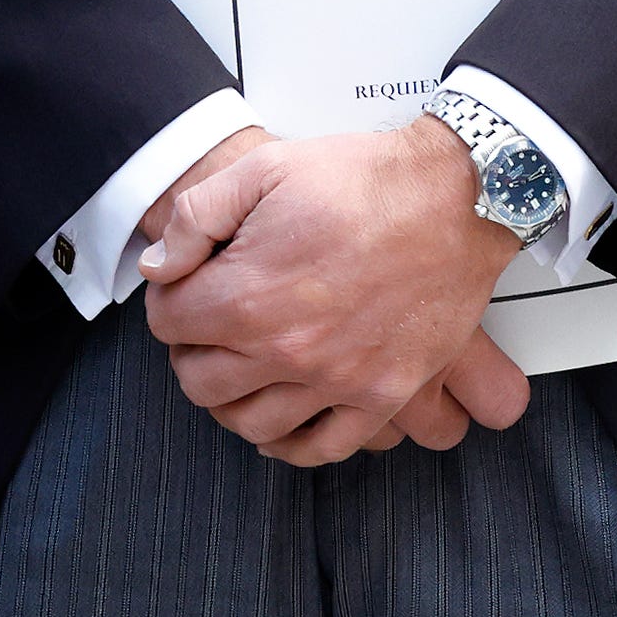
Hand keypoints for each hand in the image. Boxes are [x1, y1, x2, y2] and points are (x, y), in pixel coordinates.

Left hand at [141, 116, 529, 466]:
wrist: (456, 197)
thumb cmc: (364, 180)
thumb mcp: (260, 170)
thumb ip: (195, 219)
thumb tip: (160, 265)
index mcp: (249, 297)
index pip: (168, 323)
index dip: (168, 299)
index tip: (184, 287)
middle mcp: (290, 350)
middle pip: (201, 381)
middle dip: (191, 352)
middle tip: (205, 328)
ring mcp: (340, 380)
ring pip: (251, 423)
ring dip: (231, 399)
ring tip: (237, 369)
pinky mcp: (385, 394)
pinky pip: (324, 446)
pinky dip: (291, 444)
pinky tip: (279, 424)